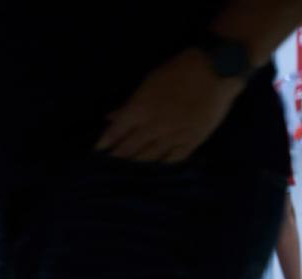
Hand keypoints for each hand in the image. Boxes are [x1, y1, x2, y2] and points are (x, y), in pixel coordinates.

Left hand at [96, 49, 245, 163]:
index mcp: (140, 109)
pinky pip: (173, 159)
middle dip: (116, 159)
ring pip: (148, 158)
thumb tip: (109, 118)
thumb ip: (128, 104)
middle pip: (129, 149)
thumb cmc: (179, 71)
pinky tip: (153, 170)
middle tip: (107, 168)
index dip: (104, 143)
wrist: (217, 70)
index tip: (97, 152)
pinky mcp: (192, 140)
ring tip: (125, 174)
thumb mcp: (148, 83)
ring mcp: (173, 135)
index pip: (115, 132)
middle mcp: (154, 126)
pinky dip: (160, 166)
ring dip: (135, 166)